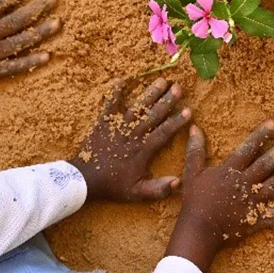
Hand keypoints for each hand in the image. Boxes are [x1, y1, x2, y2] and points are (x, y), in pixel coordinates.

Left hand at [70, 79, 191, 202]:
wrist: (85, 179)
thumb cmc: (113, 185)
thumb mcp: (137, 192)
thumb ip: (158, 188)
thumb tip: (179, 181)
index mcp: (142, 150)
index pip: (163, 133)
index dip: (176, 122)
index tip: (188, 110)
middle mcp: (133, 135)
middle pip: (153, 115)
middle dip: (167, 101)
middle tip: (178, 88)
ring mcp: (118, 127)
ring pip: (138, 107)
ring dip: (150, 93)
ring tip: (162, 81)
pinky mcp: (104, 123)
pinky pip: (111, 104)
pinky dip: (115, 92)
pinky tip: (121, 79)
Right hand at [166, 121, 273, 271]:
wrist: (198, 230)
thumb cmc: (194, 201)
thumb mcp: (192, 172)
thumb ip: (195, 150)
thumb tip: (194, 127)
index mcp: (230, 171)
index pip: (248, 149)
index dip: (261, 135)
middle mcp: (245, 183)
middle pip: (267, 164)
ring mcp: (253, 201)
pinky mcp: (256, 219)